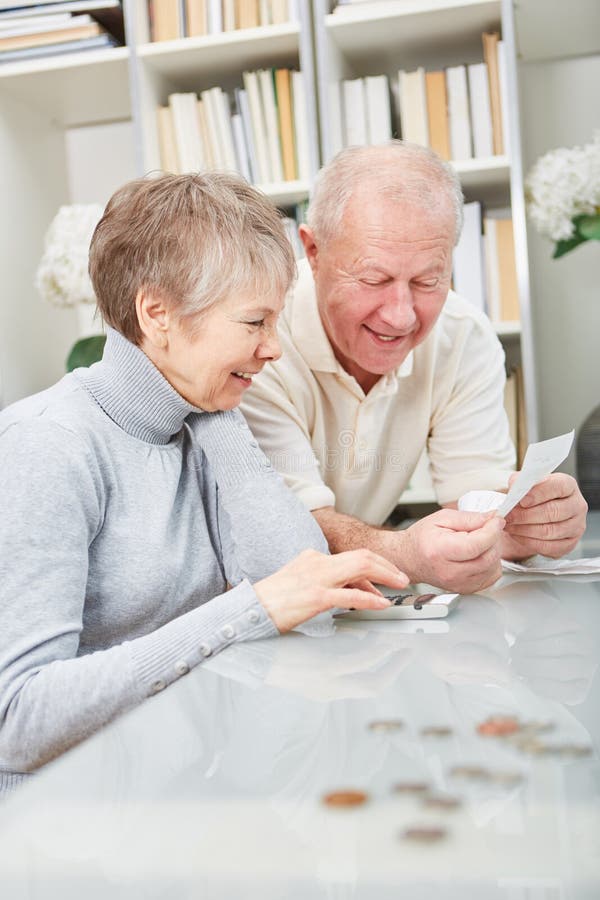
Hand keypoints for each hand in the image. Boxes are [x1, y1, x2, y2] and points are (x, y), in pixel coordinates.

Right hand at [253, 548, 408, 632]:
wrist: (249, 610)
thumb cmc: (275, 602)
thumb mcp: (303, 585)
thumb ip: (329, 584)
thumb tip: (358, 592)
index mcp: (313, 558)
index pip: (351, 557)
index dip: (374, 569)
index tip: (387, 580)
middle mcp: (317, 562)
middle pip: (361, 556)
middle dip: (386, 566)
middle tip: (402, 578)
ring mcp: (316, 578)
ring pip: (360, 566)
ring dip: (385, 575)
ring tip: (399, 585)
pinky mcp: (315, 597)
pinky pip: (349, 594)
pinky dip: (369, 598)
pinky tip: (381, 604)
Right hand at [398, 509, 504, 592]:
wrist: (410, 559)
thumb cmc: (422, 539)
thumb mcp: (442, 518)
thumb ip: (469, 518)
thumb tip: (491, 517)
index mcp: (440, 551)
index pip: (476, 544)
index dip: (492, 530)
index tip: (496, 520)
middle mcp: (450, 572)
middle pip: (487, 558)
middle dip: (494, 539)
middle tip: (489, 528)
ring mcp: (458, 584)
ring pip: (492, 569)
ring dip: (493, 552)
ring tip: (481, 541)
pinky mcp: (465, 589)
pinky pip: (490, 578)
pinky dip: (491, 564)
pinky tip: (480, 555)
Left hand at [501, 472, 587, 559]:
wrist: (535, 515)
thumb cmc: (532, 497)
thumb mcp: (525, 484)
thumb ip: (519, 481)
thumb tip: (515, 486)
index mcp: (568, 485)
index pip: (558, 487)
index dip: (538, 494)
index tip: (521, 500)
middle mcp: (577, 505)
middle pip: (553, 511)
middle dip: (526, 515)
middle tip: (508, 516)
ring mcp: (576, 526)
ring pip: (550, 531)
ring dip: (524, 530)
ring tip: (509, 526)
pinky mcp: (570, 544)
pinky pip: (549, 547)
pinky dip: (529, 542)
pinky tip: (517, 535)